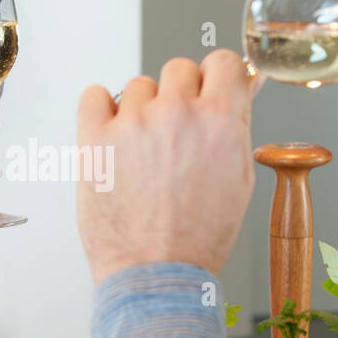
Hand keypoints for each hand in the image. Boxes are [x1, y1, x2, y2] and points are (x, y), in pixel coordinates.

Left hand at [77, 51, 262, 285]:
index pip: (220, 62)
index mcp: (220, 121)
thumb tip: (244, 84)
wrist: (157, 275)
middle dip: (179, 96)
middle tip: (175, 135)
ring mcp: (133, 124)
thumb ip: (237, 124)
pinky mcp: (95, 139)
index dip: (215, 79)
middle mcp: (177, 114)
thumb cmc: (198, 237)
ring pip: (138, 85)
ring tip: (144, 153)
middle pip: (178, 68)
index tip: (208, 93)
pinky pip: (94, 95)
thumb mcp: (240, 179)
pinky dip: (101, 109)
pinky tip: (113, 137)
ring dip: (142, 109)